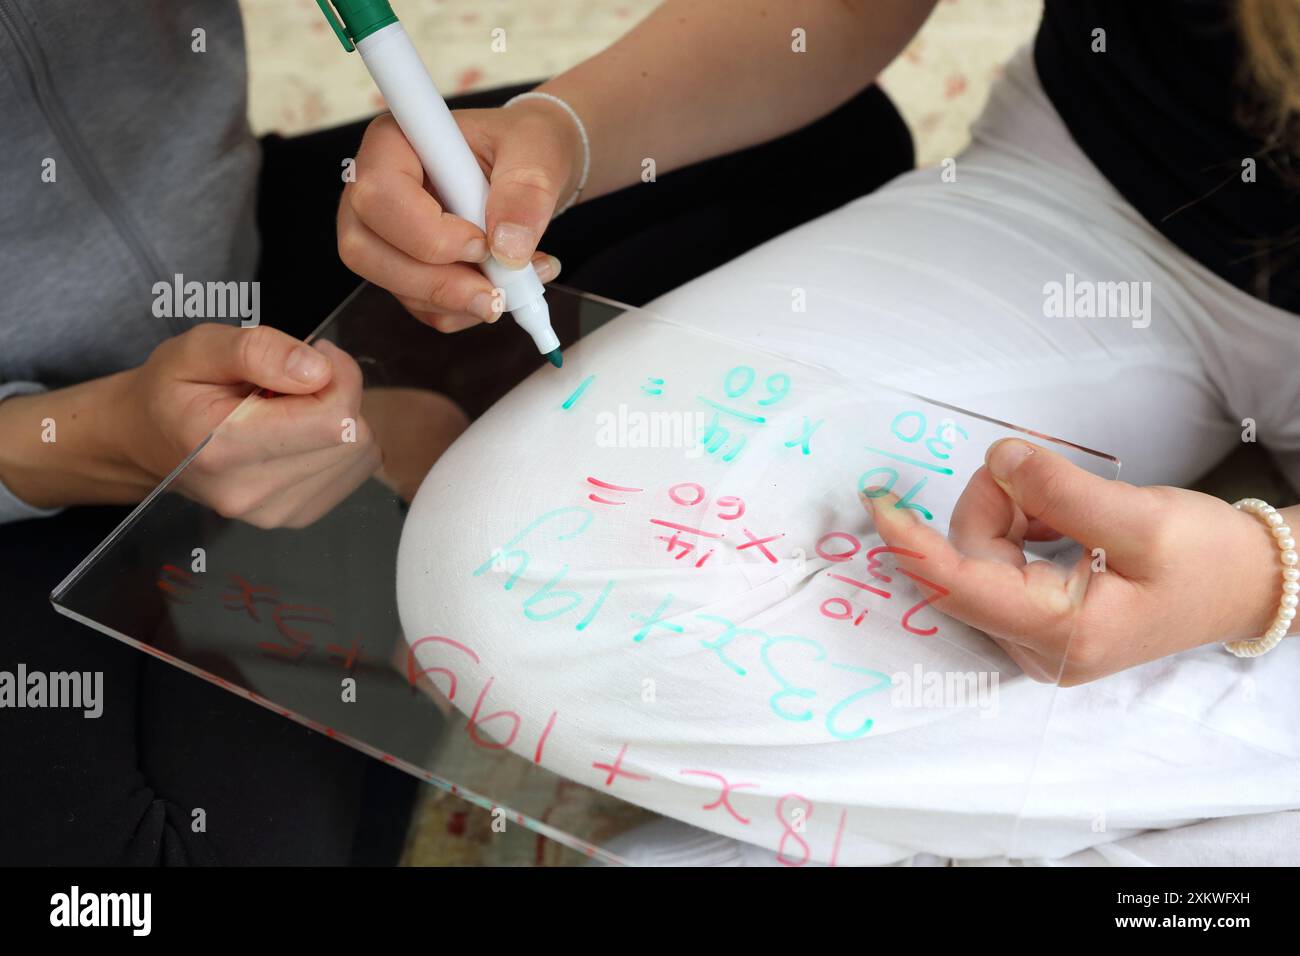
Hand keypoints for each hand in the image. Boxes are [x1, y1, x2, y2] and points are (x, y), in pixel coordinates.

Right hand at [124, 323, 381, 527]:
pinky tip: (299, 433)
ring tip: (290, 409)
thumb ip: (257, 350)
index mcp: (224, 446)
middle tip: (295, 381)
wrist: (149, 440)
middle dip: (338, 396)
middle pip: (351, 437)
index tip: (313, 356)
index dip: (339, 376)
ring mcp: (275, 512)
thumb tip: (317, 370)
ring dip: (338, 420)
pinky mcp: (295, 517)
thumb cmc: (173, 390)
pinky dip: (338, 445)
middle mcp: (252, 491)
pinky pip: (353, 471)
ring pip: (359, 455)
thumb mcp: (198, 348)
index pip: (333, 419)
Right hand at [337, 103, 576, 331]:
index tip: (483, 242)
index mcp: (393, 143)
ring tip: (520, 279)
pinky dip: (468, 308)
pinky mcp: (403, 269)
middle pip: (366, 251)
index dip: (429, 233)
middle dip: (438, 283)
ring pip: (395, 287)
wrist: (530, 168)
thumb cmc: (523, 144)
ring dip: (462, 299)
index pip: (380, 195)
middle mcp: (373, 189)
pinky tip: (506, 284)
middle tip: (499, 290)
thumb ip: (527, 190)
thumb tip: (508, 249)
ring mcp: (383, 234)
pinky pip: (424, 307)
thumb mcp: (539, 150)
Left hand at [865, 438, 1293, 684]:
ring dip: (1014, 514)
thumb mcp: (1142, 518)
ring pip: (982, 556)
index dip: (914, 545)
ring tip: (1074, 508)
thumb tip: (997, 459)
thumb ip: (1062, 491)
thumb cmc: (1208, 560)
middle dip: (1000, 504)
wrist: (1249, 585)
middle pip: (971, 560)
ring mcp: (1034, 639)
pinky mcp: (1037, 622)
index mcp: (1062, 634)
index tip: (879, 504)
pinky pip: (999, 562)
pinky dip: (1022, 527)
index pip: (962, 587)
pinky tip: (1065, 524)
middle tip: (1053, 481)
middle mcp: (1037, 648)